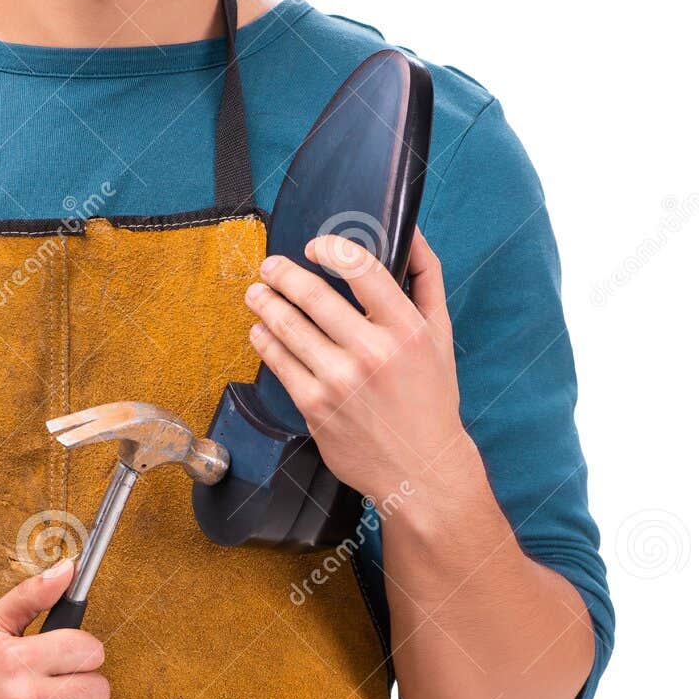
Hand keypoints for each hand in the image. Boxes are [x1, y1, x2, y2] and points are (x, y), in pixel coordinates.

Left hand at [244, 229, 471, 501]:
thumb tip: (409, 229)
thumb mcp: (440, 333)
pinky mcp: (314, 406)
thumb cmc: (431, 397)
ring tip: (258, 293)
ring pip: (287, 326)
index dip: (330, 248)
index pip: (361, 268)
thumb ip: (425, 277)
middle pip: (311, 295)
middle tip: (271, 266)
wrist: (421, 468)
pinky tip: (262, 330)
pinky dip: (265, 340)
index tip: (315, 246)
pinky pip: (278, 361)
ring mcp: (338, 381)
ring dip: (265, 302)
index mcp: (406, 329)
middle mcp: (371, 353)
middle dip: (282, 273)